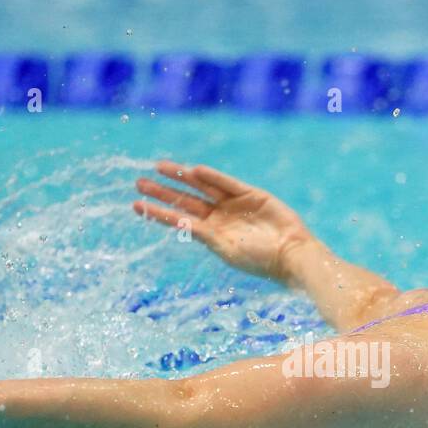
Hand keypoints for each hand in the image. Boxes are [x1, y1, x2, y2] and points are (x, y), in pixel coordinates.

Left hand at [133, 161, 316, 283]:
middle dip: (163, 191)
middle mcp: (219, 218)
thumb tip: (178, 223)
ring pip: (202, 188)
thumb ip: (202, 235)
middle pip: (185, 201)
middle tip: (139, 182)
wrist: (292, 254)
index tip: (136, 204)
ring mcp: (234, 205)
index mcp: (211, 235)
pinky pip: (227, 183)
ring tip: (159, 167)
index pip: (179, 220)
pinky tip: (195, 170)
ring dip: (181, 177)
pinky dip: (212, 176)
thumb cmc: (260, 260)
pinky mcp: (251, 194)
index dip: (158, 211)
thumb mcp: (225, 249)